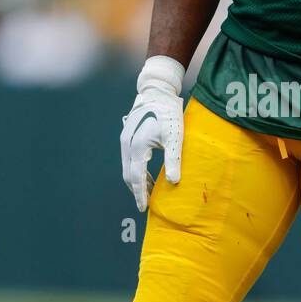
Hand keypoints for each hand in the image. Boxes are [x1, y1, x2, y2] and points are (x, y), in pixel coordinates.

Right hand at [120, 56, 184, 211]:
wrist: (157, 92)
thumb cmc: (168, 113)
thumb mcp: (175, 137)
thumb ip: (174, 160)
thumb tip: (172, 182)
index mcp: (137, 147)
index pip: (136, 177)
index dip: (140, 194)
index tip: (144, 208)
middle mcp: (127, 145)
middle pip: (128, 175)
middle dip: (136, 191)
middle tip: (145, 204)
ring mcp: (125, 140)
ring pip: (127, 168)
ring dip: (136, 181)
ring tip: (147, 193)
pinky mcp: (127, 136)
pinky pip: (129, 159)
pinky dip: (136, 170)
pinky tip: (146, 176)